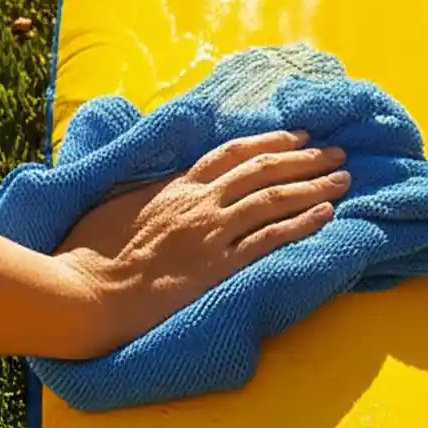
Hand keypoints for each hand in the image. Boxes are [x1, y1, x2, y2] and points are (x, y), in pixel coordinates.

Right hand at [53, 130, 349, 357]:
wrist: (83, 293)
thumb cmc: (87, 255)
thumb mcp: (116, 208)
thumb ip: (149, 192)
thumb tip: (166, 185)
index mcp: (174, 187)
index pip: (231, 154)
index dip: (270, 141)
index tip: (298, 134)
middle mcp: (199, 204)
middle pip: (263, 170)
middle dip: (305, 158)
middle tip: (336, 151)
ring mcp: (211, 235)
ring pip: (274, 199)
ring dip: (314, 186)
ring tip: (343, 178)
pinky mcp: (218, 269)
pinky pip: (270, 240)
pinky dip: (302, 224)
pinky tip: (327, 215)